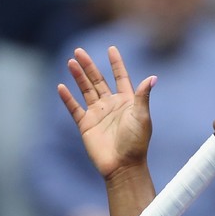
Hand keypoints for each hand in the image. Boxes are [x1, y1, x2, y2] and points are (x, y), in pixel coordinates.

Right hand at [58, 46, 156, 180]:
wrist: (123, 166)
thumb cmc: (136, 143)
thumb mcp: (141, 117)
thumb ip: (142, 96)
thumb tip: (153, 77)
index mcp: (126, 102)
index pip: (120, 77)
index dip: (116, 63)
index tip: (111, 48)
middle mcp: (111, 105)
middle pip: (98, 80)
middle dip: (89, 66)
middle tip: (78, 50)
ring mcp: (97, 115)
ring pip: (85, 90)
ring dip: (78, 76)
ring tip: (71, 62)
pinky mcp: (86, 125)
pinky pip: (75, 109)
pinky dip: (68, 98)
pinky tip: (61, 86)